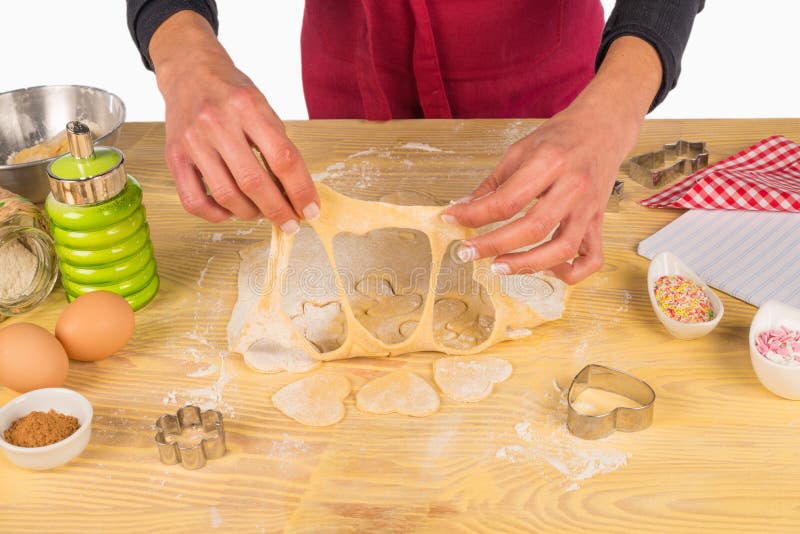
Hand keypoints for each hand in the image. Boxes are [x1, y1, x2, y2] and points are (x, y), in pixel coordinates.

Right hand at [149, 11, 317, 229]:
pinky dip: (216, 214)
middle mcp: (216, 123)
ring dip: (250, 213)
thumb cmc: (232, 93)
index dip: (301, 190)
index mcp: (247, 107)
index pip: (282, 158)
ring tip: (262, 212)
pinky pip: (193, 200)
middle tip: (291, 223)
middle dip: (278, 210)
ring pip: (226, 195)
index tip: (311, 210)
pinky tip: (230, 211)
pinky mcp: (174, 156)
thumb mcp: (263, 107)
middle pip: (254, 182)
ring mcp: (192, 141)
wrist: (189, 71)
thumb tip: (296, 192)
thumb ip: (278, 145)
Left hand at [443, 36, 661, 283]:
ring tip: (499, 266)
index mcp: (550, 162)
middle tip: (468, 252)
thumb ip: (494, 182)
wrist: (603, 127)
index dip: (474, 214)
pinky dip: (569, 271)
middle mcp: (573, 187)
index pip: (507, 199)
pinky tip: (546, 268)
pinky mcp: (598, 221)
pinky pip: (591, 258)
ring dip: (528, 264)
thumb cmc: (561, 136)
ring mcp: (589, 207)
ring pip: (562, 249)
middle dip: (494, 244)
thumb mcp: (521, 149)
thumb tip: (465, 207)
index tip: (451, 219)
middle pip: (533, 228)